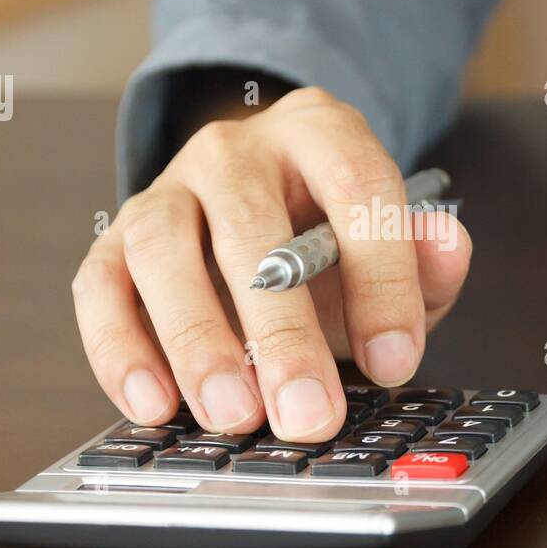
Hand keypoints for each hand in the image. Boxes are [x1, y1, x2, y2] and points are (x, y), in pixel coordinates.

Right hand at [72, 87, 471, 441]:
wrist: (266, 215)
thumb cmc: (334, 244)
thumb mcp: (397, 252)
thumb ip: (428, 257)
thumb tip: (447, 245)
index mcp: (321, 133)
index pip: (357, 185)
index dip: (379, 277)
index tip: (394, 362)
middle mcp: (236, 149)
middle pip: (249, 223)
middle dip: (281, 330)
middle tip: (307, 413)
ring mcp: (167, 187)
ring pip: (160, 245)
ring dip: (194, 338)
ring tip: (232, 415)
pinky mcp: (115, 239)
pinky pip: (99, 286)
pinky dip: (119, 349)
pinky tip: (155, 406)